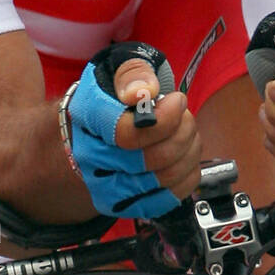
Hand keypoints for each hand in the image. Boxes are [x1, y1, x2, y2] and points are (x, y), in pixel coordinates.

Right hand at [68, 42, 201, 215]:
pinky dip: (187, 173)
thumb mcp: (117, 69)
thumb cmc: (110, 97)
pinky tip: (182, 154)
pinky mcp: (124, 205)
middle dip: (182, 131)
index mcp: (86, 119)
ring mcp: (105, 187)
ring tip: (185, 131)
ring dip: (188, 151)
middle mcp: (90, 158)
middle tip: (184, 113)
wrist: (89, 130)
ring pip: (164, 179)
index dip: (163, 120)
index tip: (177, 100)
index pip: (126, 133)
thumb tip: (145, 91)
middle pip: (151, 158)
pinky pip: (170, 197)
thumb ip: (133, 74)